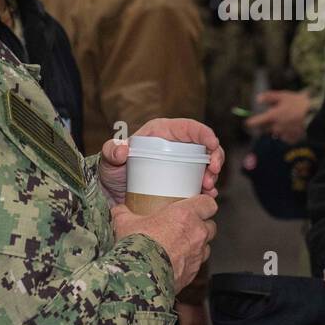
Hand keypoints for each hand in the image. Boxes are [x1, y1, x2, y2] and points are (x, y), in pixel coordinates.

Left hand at [98, 118, 223, 204]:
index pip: (189, 127)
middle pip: (205, 147)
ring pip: (206, 165)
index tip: (213, 144)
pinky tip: (208, 196)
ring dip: (213, 176)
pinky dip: (207, 190)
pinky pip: (200, 183)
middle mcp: (176, 146)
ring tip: (208, 188)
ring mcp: (181, 164)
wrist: (112, 194)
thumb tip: (122, 150)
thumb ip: (111, 150)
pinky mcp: (182, 181)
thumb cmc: (112, 170)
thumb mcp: (108, 159)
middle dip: (215, 158)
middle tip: (213, 174)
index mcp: (163, 133)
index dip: (205, 133)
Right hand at [112, 195, 216, 289]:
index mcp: (185, 215)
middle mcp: (196, 234)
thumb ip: (123, 213)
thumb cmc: (136, 246)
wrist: (139, 278)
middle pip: (211, 225)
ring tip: (179, 247)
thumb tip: (118, 210)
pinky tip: (173, 264)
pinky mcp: (192, 274)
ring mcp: (197, 255)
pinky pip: (196, 265)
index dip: (204, 204)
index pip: (209, 203)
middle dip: (201, 225)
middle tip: (185, 227)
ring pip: (206, 246)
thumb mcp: (124, 223)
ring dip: (197, 245)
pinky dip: (189, 264)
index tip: (196, 205)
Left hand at [243, 90, 309, 142]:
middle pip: (265, 129)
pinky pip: (286, 137)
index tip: (248, 122)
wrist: (316, 115)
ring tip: (288, 120)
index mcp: (272, 116)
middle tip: (275, 117)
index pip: (256, 122)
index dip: (251, 122)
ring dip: (278, 128)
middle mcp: (276, 127)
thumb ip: (269, 97)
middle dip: (267, 124)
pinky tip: (293, 126)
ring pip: (276, 133)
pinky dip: (287, 133)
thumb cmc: (299, 103)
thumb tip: (257, 99)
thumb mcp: (284, 95)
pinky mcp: (292, 139)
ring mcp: (284, 134)